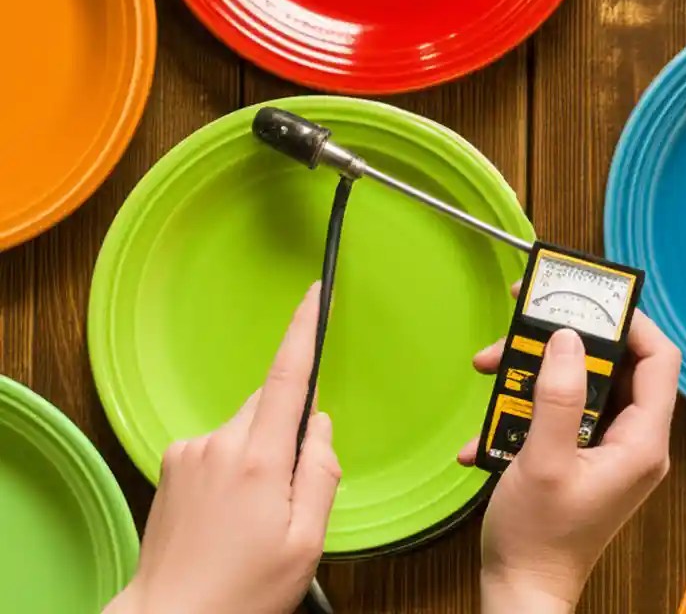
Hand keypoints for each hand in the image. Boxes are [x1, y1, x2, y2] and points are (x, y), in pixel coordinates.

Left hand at [105, 284, 341, 613]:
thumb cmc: (242, 592)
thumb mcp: (307, 541)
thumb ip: (322, 473)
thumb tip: (319, 427)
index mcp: (259, 459)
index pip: (288, 378)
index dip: (303, 330)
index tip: (312, 295)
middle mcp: (219, 444)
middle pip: (269, 409)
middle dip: (288, 437)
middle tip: (290, 499)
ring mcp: (189, 452)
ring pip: (244, 431)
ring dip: (259, 458)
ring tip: (254, 519)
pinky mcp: (171, 465)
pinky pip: (218, 448)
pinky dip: (233, 470)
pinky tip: (229, 516)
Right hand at [458, 307, 681, 612]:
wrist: (521, 591)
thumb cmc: (538, 540)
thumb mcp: (543, 462)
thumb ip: (558, 397)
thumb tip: (569, 339)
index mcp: (642, 442)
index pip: (659, 359)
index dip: (631, 321)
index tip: (588, 299)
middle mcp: (634, 442)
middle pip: (614, 367)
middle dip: (564, 343)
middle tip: (525, 324)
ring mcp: (609, 451)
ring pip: (581, 388)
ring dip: (535, 376)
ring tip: (491, 370)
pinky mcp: (583, 459)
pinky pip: (562, 416)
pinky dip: (525, 412)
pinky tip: (486, 431)